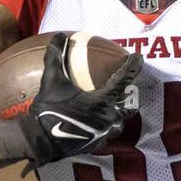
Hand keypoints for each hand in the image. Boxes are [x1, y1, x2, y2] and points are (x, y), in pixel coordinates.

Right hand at [0, 35, 142, 172]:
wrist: (41, 141)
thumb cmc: (49, 110)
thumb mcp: (52, 81)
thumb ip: (56, 57)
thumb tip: (58, 36)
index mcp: (102, 101)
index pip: (122, 80)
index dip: (132, 67)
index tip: (138, 57)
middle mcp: (108, 118)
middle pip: (129, 106)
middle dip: (130, 96)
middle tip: (126, 88)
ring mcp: (104, 133)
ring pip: (119, 122)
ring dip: (119, 113)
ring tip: (113, 106)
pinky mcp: (97, 144)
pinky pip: (107, 133)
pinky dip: (105, 125)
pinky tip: (97, 122)